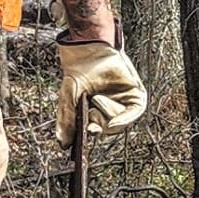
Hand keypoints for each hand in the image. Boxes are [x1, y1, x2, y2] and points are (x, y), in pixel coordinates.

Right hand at [55, 33, 146, 149]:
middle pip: (109, 128)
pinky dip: (125, 119)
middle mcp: (111, 108)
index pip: (95, 129)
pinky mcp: (136, 96)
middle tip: (90, 128)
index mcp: (95, 111)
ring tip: (95, 99)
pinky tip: (114, 122)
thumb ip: (66, 121)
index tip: (83, 137)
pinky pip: (134, 113)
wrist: (89, 53)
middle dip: (99, 128)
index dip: (90, 134)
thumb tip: (63, 144)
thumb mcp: (69, 99)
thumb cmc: (78, 74)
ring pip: (121, 123)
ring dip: (107, 116)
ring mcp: (125, 103)